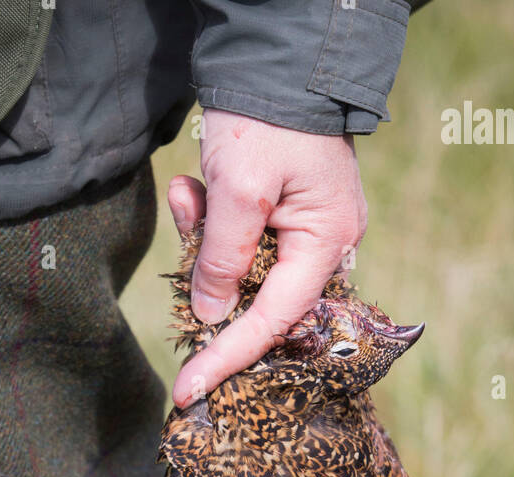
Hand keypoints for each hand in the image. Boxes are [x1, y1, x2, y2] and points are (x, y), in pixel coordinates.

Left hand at [169, 110, 367, 407]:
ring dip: (203, 237)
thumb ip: (221, 259)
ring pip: (241, 265)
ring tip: (189, 188)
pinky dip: (210, 219)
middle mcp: (325, 242)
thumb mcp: (238, 190)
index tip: (190, 389)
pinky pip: (241, 236)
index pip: (272, 321)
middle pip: (254, 294)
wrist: (281, 50)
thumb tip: (210, 313)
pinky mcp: (286, 209)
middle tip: (187, 211)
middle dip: (207, 270)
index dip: (228, 356)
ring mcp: (307, 226)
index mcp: (326, 242)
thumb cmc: (268, 118)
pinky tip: (194, 182)